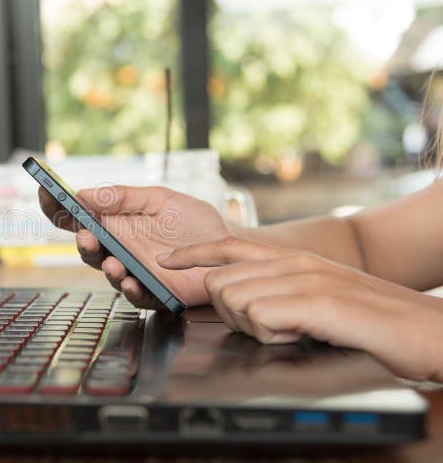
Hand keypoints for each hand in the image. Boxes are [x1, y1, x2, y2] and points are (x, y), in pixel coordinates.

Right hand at [39, 185, 231, 307]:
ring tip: (112, 261)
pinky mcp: (153, 293)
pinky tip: (130, 280)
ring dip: (104, 267)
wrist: (230, 247)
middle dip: (82, 242)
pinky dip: (129, 289)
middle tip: (85, 235)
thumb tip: (85, 194)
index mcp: (115, 223)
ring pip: (106, 272)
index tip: (44, 193)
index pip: (78, 216)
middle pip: (87, 247)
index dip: (57, 206)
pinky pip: (134, 295)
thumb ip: (124, 198)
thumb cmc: (195, 223)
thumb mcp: (160, 200)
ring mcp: (133, 271)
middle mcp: (119, 248)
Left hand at [156, 236, 442, 381]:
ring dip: (252, 326)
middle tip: (265, 327)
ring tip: (288, 331)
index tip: (164, 262)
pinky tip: (298, 336)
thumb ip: (280, 293)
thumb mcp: (316, 297)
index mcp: (291, 258)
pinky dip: (271, 336)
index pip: (226, 246)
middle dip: (228, 313)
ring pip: (233, 299)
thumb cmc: (370, 321)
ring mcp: (303, 279)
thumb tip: (243, 304)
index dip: (190, 254)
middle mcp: (292, 262)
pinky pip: (259, 317)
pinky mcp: (315, 301)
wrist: (426, 330)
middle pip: (218, 282)